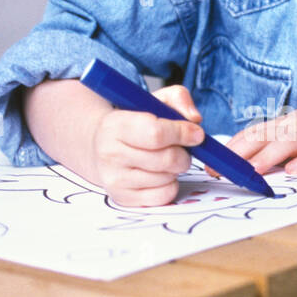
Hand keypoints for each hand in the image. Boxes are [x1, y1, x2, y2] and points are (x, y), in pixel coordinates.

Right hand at [90, 84, 207, 206]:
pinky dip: (170, 184)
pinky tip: (160, 174)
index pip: (156, 133)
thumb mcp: (151, 100)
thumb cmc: (132, 123)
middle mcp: (110, 154)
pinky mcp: (123, 198)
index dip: (182, 133)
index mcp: (115, 125)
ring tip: (165, 159)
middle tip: (182, 148)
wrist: (100, 146)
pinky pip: (164, 195)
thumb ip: (178, 98)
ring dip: (176, 169)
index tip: (196, 133)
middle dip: (184, 153)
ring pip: (167, 178)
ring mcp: (115, 179)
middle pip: (166, 159)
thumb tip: (194, 119)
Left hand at [223, 100, 296, 175]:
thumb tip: (237, 165)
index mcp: (281, 126)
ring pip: (288, 143)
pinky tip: (295, 171)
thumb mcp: (292, 134)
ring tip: (254, 170)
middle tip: (224, 169)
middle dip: (242, 153)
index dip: (231, 149)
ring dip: (270, 156)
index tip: (211, 163)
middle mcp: (294, 127)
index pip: (251, 134)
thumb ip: (269, 147)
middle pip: (264, 137)